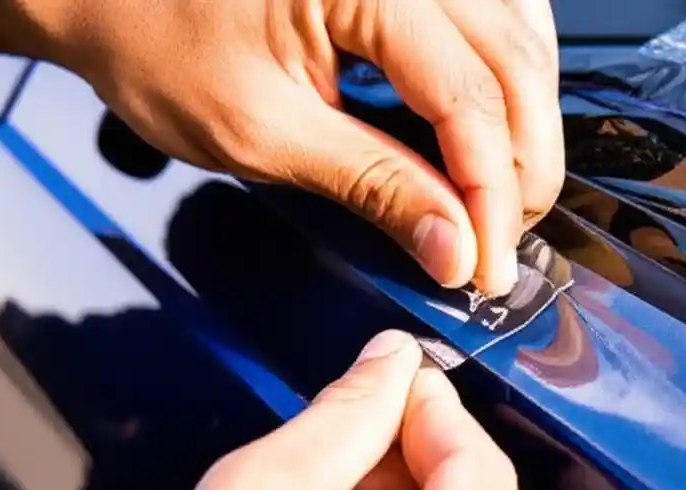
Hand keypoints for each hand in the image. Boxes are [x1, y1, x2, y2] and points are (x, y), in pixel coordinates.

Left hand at [43, 0, 563, 294]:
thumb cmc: (158, 45)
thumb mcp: (261, 133)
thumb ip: (372, 186)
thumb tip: (453, 247)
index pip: (468, 99)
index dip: (491, 194)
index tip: (484, 269)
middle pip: (517, 63)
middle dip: (524, 166)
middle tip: (501, 245)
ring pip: (522, 36)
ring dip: (527, 122)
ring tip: (504, 198)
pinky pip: (497, 16)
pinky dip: (507, 79)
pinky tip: (498, 126)